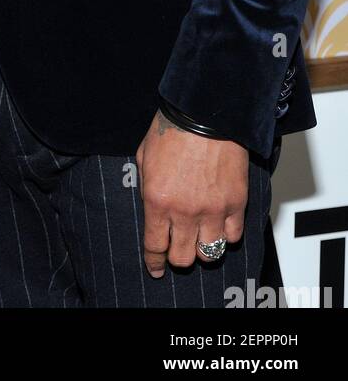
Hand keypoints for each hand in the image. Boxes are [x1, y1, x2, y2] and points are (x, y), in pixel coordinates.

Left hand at [135, 110, 248, 277]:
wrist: (204, 112)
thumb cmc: (172, 129)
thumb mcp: (144, 157)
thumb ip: (146, 187)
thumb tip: (151, 207)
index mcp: (157, 199)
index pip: (154, 245)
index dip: (154, 261)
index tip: (155, 268)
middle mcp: (184, 210)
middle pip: (182, 257)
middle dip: (176, 257)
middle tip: (177, 249)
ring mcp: (212, 210)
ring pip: (209, 253)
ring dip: (202, 249)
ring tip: (199, 237)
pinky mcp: (235, 203)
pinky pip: (232, 236)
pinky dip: (225, 235)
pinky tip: (219, 225)